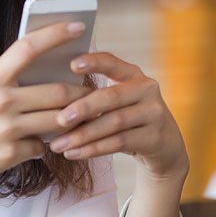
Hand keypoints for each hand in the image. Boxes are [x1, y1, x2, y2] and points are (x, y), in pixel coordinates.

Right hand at [0, 21, 88, 198]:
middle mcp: (1, 103)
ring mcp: (7, 130)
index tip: (76, 26)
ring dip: (68, 121)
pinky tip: (35, 147)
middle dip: (78, 93)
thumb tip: (22, 85)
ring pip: (57, 121)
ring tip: (73, 120)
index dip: (56, 34)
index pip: (28, 48)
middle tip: (87, 93)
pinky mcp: (9, 156)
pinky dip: (42, 147)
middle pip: (57, 91)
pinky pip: (40, 148)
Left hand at [47, 51, 188, 182]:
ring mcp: (154, 113)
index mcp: (133, 74)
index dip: (94, 62)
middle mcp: (147, 89)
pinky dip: (93, 149)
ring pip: (114, 122)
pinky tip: (73, 154)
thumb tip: (52, 102)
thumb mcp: (117, 102)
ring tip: (59, 145)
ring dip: (83, 135)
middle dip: (82, 108)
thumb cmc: (128, 120)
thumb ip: (95, 97)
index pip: (112, 62)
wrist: (164, 146)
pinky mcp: (154, 137)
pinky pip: (119, 142)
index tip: (71, 64)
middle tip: (59, 119)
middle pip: (112, 96)